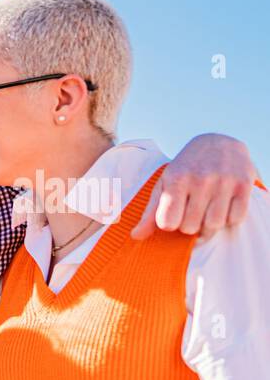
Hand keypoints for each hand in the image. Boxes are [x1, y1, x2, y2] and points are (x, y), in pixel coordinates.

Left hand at [133, 134, 259, 239]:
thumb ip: (150, 212)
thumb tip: (136, 236)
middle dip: (189, 225)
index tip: (173, 215)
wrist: (220, 143)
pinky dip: (229, 219)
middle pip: (190, 228)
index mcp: (177, 179)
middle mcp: (201, 179)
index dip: (170, 224)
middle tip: (191, 211)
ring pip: (213, 226)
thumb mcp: (164, 184)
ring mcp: (224, 182)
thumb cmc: (186, 169)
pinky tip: (223, 206)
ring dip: (209, 225)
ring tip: (206, 211)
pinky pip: (235, 219)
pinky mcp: (244, 185)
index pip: (168, 223)